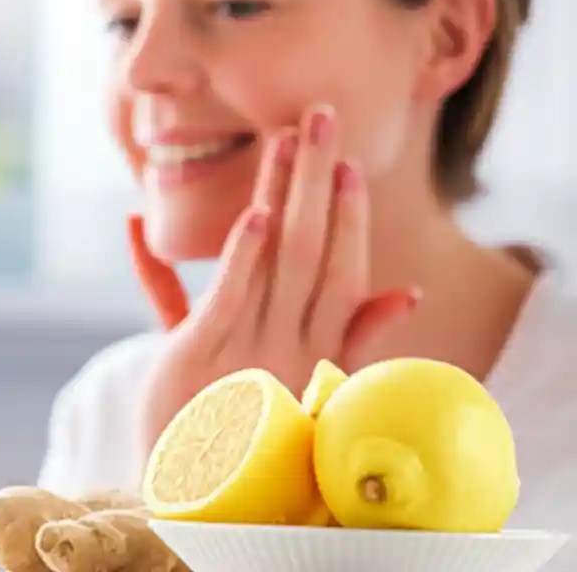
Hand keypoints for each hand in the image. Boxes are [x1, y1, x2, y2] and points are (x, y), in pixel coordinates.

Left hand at [125, 105, 420, 444]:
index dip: (350, 218)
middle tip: (323, 115)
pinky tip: (257, 210)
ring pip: (278, 260)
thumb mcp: (289, 368)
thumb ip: (340, 328)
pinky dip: (245, 253)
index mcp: (314, 349)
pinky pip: (229, 295)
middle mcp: (289, 344)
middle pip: (315, 249)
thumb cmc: (239, 420)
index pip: (343, 272)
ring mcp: (248, 348)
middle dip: (318, 180)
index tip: (350, 166)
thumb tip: (408, 290)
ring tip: (291, 140)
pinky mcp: (201, 354)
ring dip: (286, 195)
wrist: (194, 488)